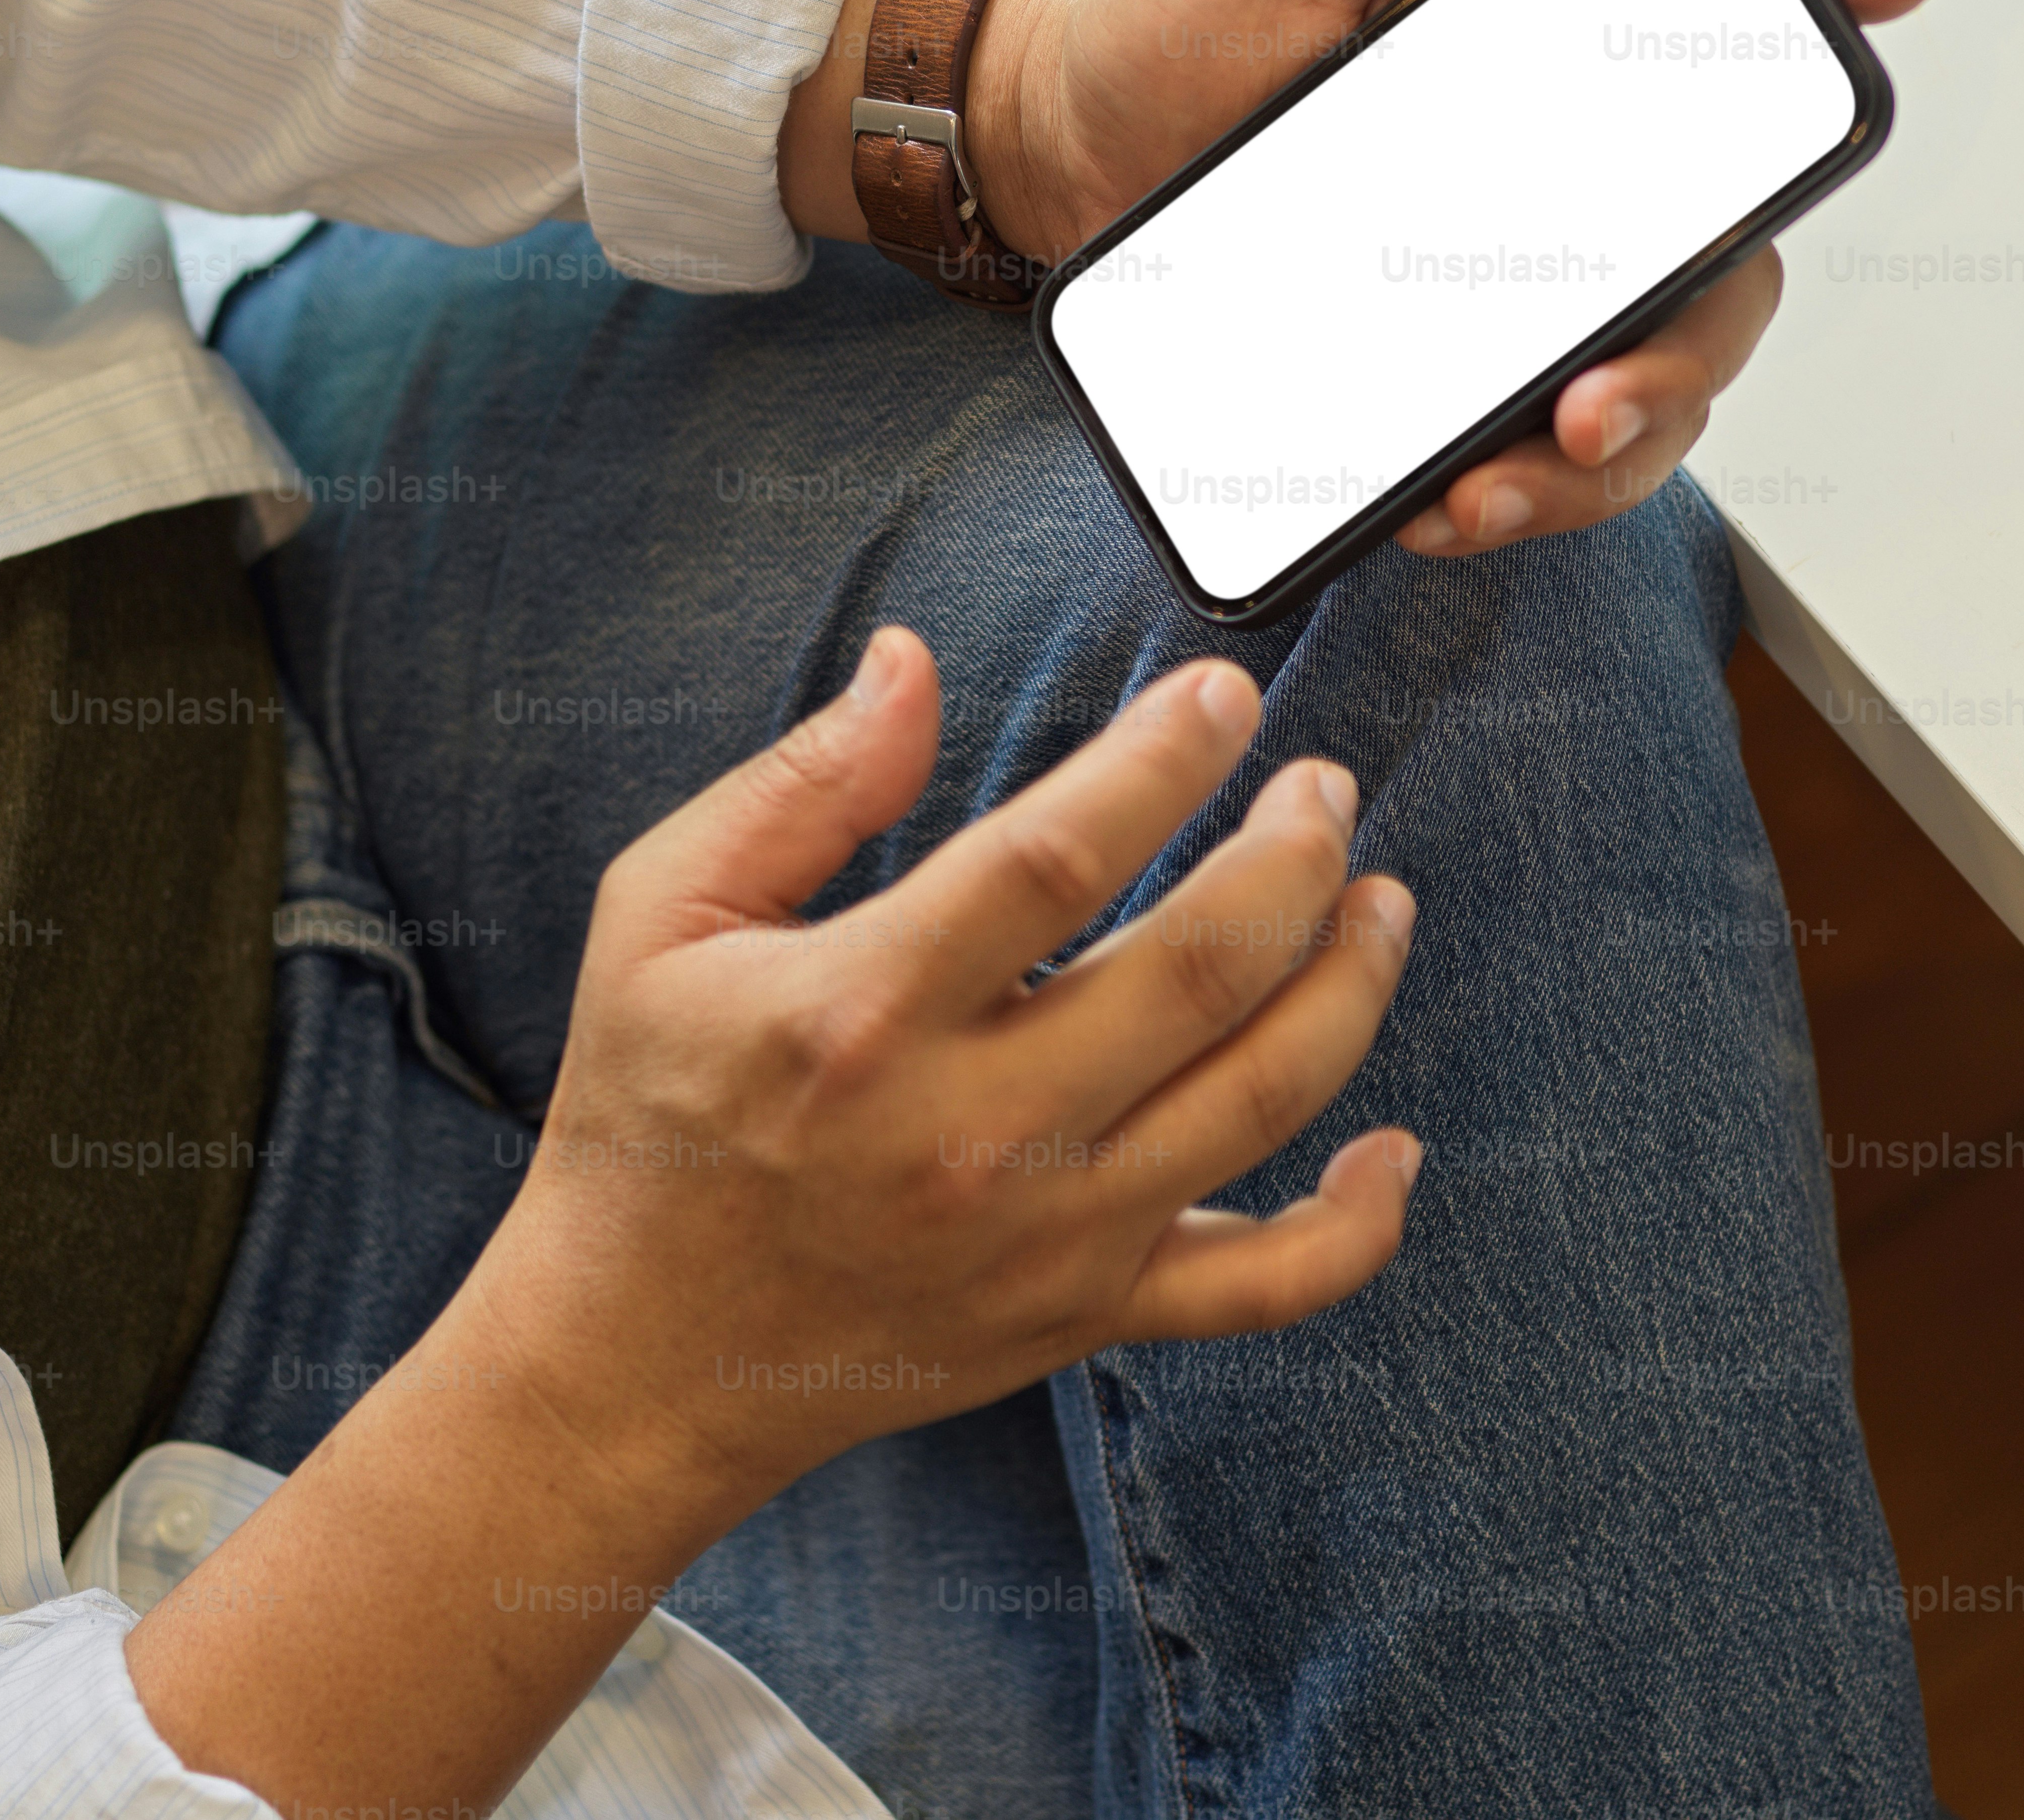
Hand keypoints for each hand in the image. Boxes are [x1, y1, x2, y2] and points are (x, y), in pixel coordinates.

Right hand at [127, 630, 1415, 1812]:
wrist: (627, 1362)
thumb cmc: (649, 1115)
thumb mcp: (660, 919)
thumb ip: (799, 783)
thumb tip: (911, 661)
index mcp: (858, 1015)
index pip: (1056, 856)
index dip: (1162, 759)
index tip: (1224, 695)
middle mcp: (968, 1131)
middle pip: (1198, 969)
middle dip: (1295, 856)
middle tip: (1324, 788)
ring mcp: (1045, 1237)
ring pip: (1259, 1099)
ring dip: (1350, 984)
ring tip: (1379, 898)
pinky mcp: (1083, 1317)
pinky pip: (1266, 1287)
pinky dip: (1355, 1225)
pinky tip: (1396, 1146)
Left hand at [856, 0, 1941, 556]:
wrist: (1064, 136)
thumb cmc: (1182, 15)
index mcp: (1552, 40)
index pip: (1720, 15)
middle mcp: (1571, 171)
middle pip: (1715, 268)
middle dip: (1685, 353)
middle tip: (1599, 403)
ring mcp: (1522, 283)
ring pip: (1644, 391)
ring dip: (1600, 459)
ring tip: (1494, 490)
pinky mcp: (1453, 372)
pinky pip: (1532, 458)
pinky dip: (1511, 496)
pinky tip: (1443, 507)